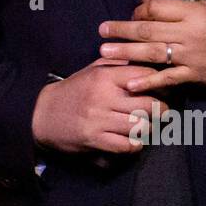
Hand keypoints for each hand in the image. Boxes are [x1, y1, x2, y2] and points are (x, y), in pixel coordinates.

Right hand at [31, 58, 170, 155]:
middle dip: (162, 109)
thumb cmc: (73, 91)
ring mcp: (99, 119)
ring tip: (147, 126)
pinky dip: (135, 145)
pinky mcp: (94, 139)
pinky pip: (127, 145)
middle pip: (150, 104)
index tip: (163, 89)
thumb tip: (146, 60)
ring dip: (149, 129)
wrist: (42, 114)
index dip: (160, 83)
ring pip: (142, 126)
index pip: (146, 76)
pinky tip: (133, 140)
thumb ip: (118, 64)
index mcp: (104, 76)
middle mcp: (103, 97)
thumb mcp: (92, 70)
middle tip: (162, 111)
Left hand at [98, 0, 205, 90]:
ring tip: (104, 52)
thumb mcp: (205, 8)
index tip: (131, 15)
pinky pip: (168, 78)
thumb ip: (172, 5)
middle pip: (149, 30)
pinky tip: (130, 83)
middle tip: (101, 30)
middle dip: (122, 30)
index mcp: (193, 12)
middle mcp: (191, 33)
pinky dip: (148, 81)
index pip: (156, 9)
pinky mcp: (197, 75)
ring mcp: (193, 56)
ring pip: (153, 52)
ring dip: (126, 52)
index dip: (139, 11)